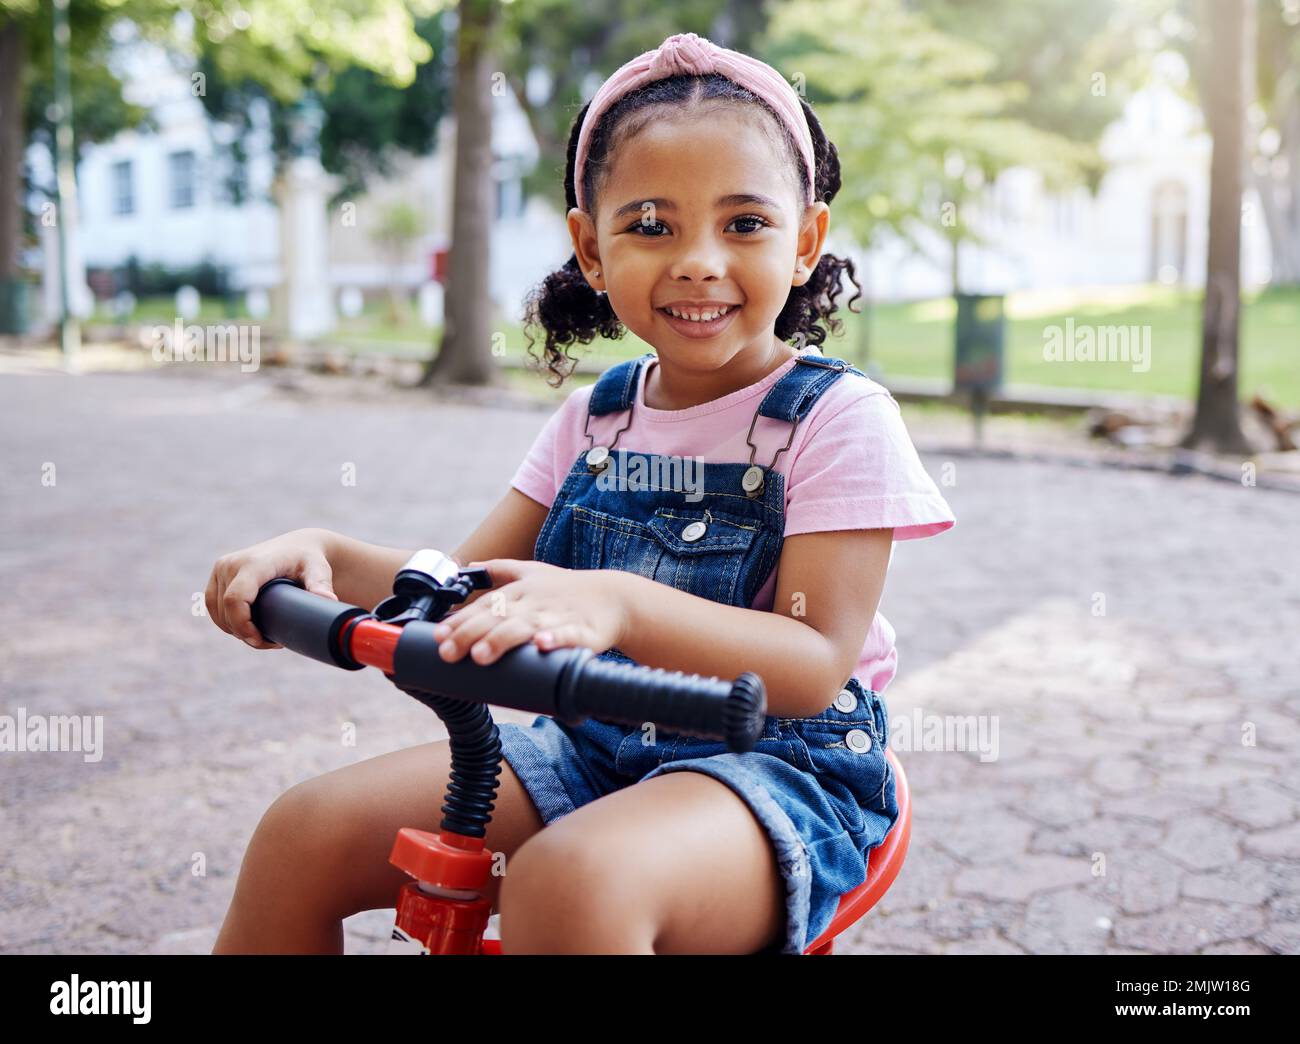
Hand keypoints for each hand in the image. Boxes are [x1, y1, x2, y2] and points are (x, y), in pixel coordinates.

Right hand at [205, 529, 337, 648]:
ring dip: (235, 630)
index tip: (261, 640)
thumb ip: (321, 585)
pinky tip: (247, 628)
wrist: (298, 546)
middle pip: (226, 611)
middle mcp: (232, 563)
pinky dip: (226, 622)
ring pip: (217, 612)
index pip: (235, 600)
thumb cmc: (310, 560)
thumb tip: (329, 601)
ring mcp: (221, 568)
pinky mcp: (217, 575)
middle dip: (244, 633)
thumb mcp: (318, 571)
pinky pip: (213, 607)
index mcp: (254, 563)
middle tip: (272, 642)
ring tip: (262, 635)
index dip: (242, 625)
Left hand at [430, 559, 627, 665]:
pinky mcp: (582, 631)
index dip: (461, 621)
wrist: (614, 598)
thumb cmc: (568, 588)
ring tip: (482, 655)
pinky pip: (568, 635)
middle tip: (449, 652)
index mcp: (520, 591)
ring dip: (503, 639)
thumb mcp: (533, 571)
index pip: (484, 606)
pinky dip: (554, 639)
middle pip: (498, 617)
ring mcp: (558, 616)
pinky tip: (541, 645)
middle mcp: (535, 602)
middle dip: (471, 634)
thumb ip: (500, 570)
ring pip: (526, 627)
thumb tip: (468, 566)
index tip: (439, 635)